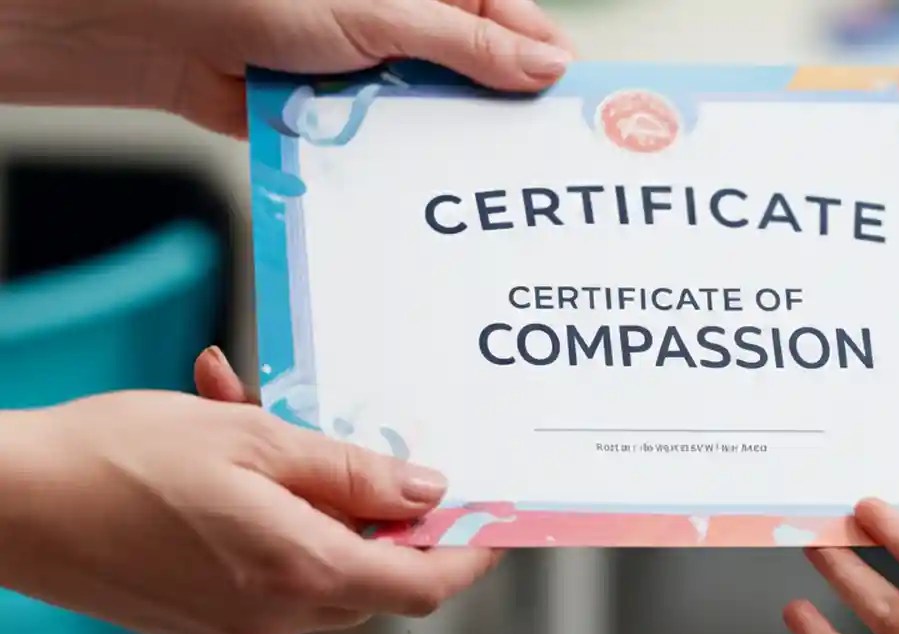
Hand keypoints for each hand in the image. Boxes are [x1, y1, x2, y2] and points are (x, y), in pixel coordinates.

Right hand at [0, 347, 498, 633]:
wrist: (10, 501)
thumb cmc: (122, 457)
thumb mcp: (255, 440)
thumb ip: (353, 473)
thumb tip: (427, 493)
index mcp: (299, 569)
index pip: (422, 587)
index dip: (465, 556)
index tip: (490, 524)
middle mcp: (274, 615)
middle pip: (374, 579)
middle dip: (386, 519)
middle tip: (374, 452)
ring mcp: (235, 626)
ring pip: (320, 569)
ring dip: (321, 508)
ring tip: (273, 430)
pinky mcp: (201, 622)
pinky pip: (269, 575)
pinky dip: (275, 524)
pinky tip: (235, 468)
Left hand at [1, 0, 572, 134]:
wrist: (161, 31)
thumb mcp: (385, 14)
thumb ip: (467, 46)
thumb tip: (545, 67)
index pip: (512, 25)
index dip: (547, 66)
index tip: (579, 111)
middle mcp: (410, 28)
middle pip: (482, 78)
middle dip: (505, 117)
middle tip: (540, 164)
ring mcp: (378, 73)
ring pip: (439, 118)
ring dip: (451, 146)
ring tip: (487, 186)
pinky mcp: (345, 116)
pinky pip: (391, 146)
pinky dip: (404, 166)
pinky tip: (425, 192)